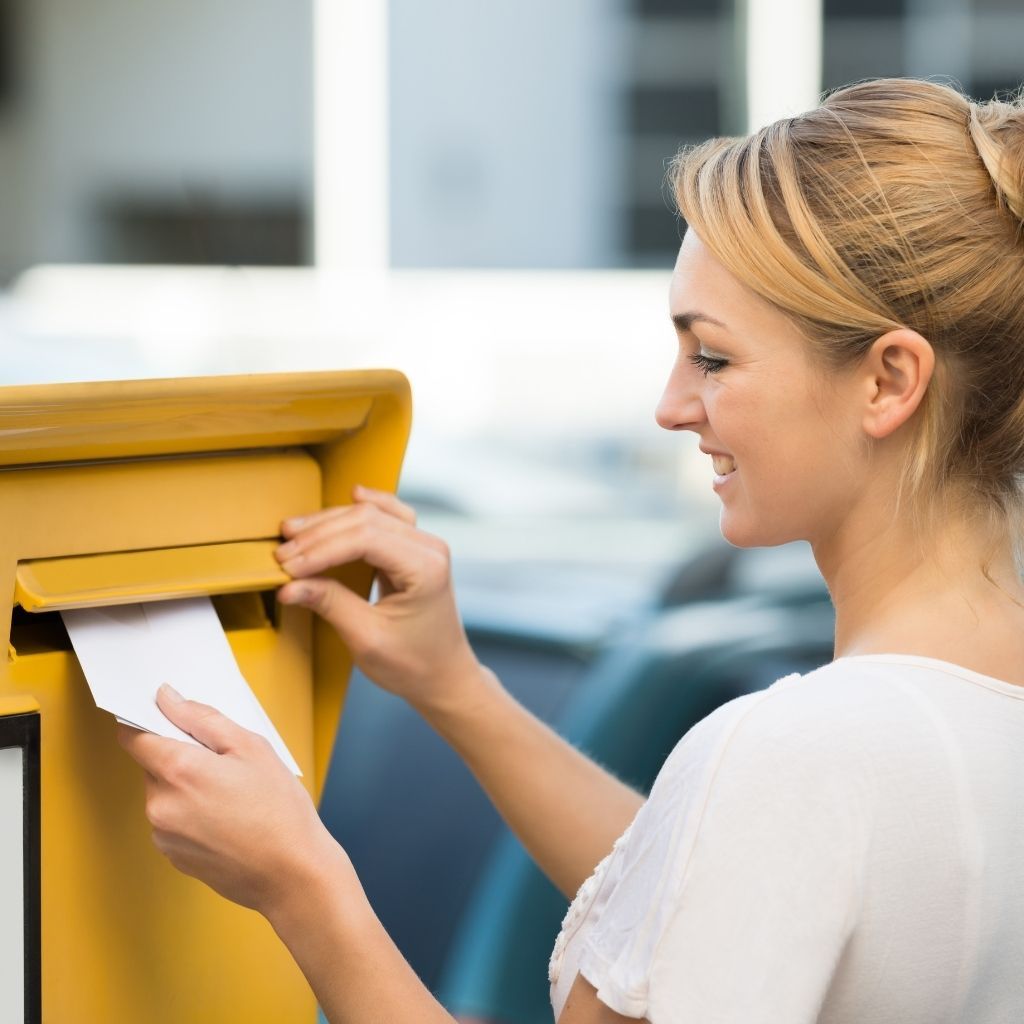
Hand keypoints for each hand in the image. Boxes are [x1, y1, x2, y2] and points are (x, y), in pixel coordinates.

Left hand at [117, 685, 346, 916]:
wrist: (292, 874)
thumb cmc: (279, 810)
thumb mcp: (251, 747)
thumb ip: (203, 719)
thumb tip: (168, 699)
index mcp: (178, 771)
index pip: (134, 736)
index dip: (148, 722)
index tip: (169, 719)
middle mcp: (160, 804)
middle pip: (153, 765)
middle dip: (181, 756)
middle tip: (226, 762)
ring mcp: (164, 835)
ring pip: (165, 793)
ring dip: (187, 786)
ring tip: (232, 795)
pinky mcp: (173, 857)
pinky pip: (173, 821)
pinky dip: (192, 813)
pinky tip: (228, 818)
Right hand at [275, 485, 485, 714]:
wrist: (444, 676)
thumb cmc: (414, 664)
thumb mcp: (366, 639)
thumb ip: (329, 604)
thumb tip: (289, 586)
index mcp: (425, 568)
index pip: (365, 540)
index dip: (321, 549)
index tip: (288, 566)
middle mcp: (430, 549)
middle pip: (366, 520)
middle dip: (319, 535)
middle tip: (282, 553)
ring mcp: (425, 546)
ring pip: (373, 513)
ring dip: (331, 521)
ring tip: (293, 532)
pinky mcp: (415, 549)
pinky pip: (389, 516)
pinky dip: (364, 508)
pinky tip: (350, 495)